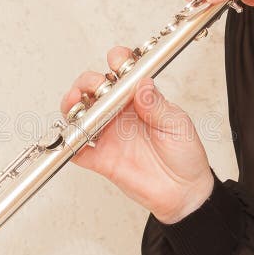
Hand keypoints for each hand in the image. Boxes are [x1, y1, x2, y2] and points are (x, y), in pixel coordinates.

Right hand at [60, 47, 213, 223]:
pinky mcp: (101, 160)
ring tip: (75, 105)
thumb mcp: (177, 125)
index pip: (121, 75)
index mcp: (139, 101)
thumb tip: (143, 84)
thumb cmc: (185, 155)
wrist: (184, 192)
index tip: (116, 62)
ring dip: (72, 107)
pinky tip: (70, 139)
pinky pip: (78, 151)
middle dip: (87, 83)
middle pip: (93, 91)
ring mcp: (108, 137)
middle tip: (96, 88)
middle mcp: (120, 115)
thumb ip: (157, 106)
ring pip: (79, 116)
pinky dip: (69, 144)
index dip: (116, 63)